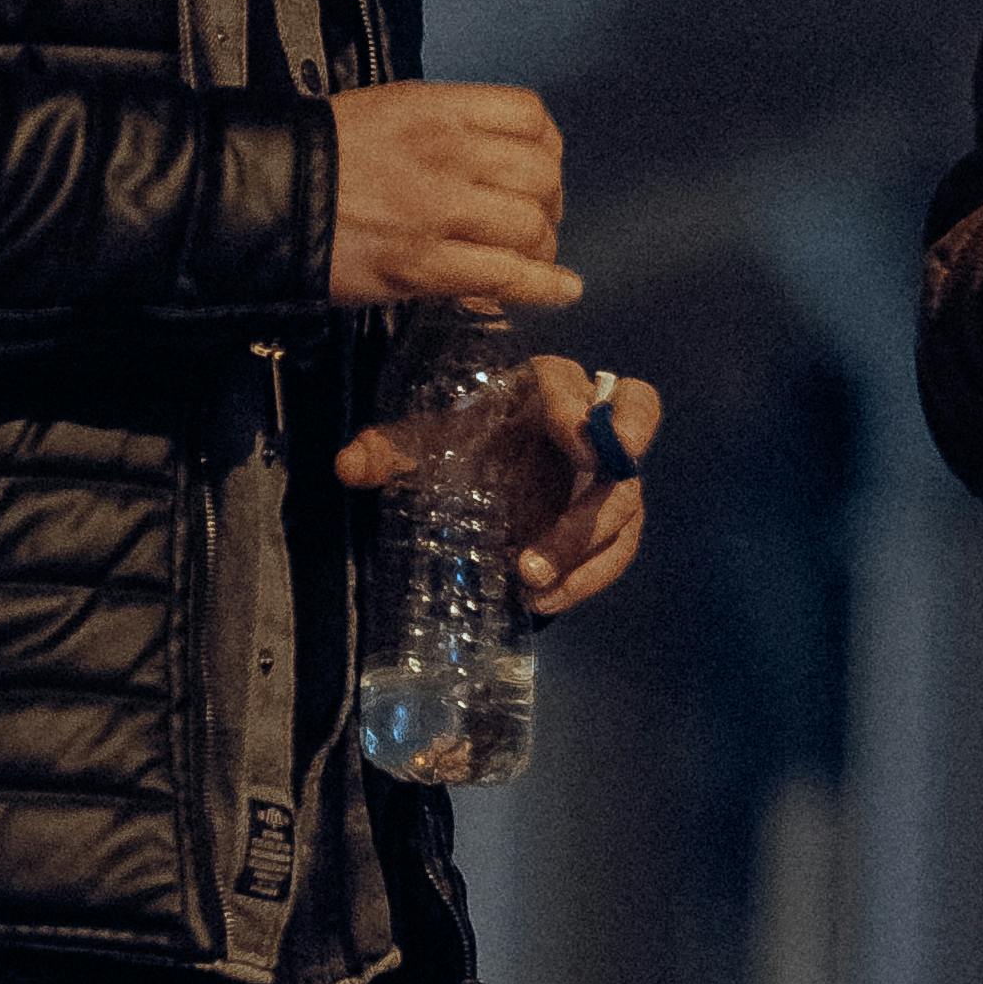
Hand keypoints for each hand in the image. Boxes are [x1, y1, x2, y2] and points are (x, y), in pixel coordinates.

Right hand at [326, 80, 580, 317]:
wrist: (263, 194)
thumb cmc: (316, 153)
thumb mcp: (385, 112)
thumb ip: (442, 128)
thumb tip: (488, 158)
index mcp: (435, 109)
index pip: (528, 115)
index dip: (547, 147)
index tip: (539, 168)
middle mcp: (447, 153)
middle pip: (540, 174)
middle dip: (549, 202)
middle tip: (535, 221)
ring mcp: (437, 212)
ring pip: (529, 226)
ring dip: (542, 246)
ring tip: (532, 257)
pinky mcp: (423, 266)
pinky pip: (506, 276)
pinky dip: (545, 286)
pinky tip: (564, 289)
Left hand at [336, 356, 664, 620]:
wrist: (485, 467)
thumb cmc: (460, 440)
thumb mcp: (423, 444)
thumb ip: (389, 451)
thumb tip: (350, 466)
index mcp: (545, 387)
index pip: (574, 383)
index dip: (583, 412)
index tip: (579, 450)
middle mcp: (590, 421)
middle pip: (632, 430)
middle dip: (606, 482)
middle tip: (574, 528)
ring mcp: (609, 472)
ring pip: (627, 503)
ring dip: (587, 549)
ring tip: (534, 584)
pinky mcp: (614, 517)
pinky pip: (620, 546)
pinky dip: (589, 577)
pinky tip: (547, 599)